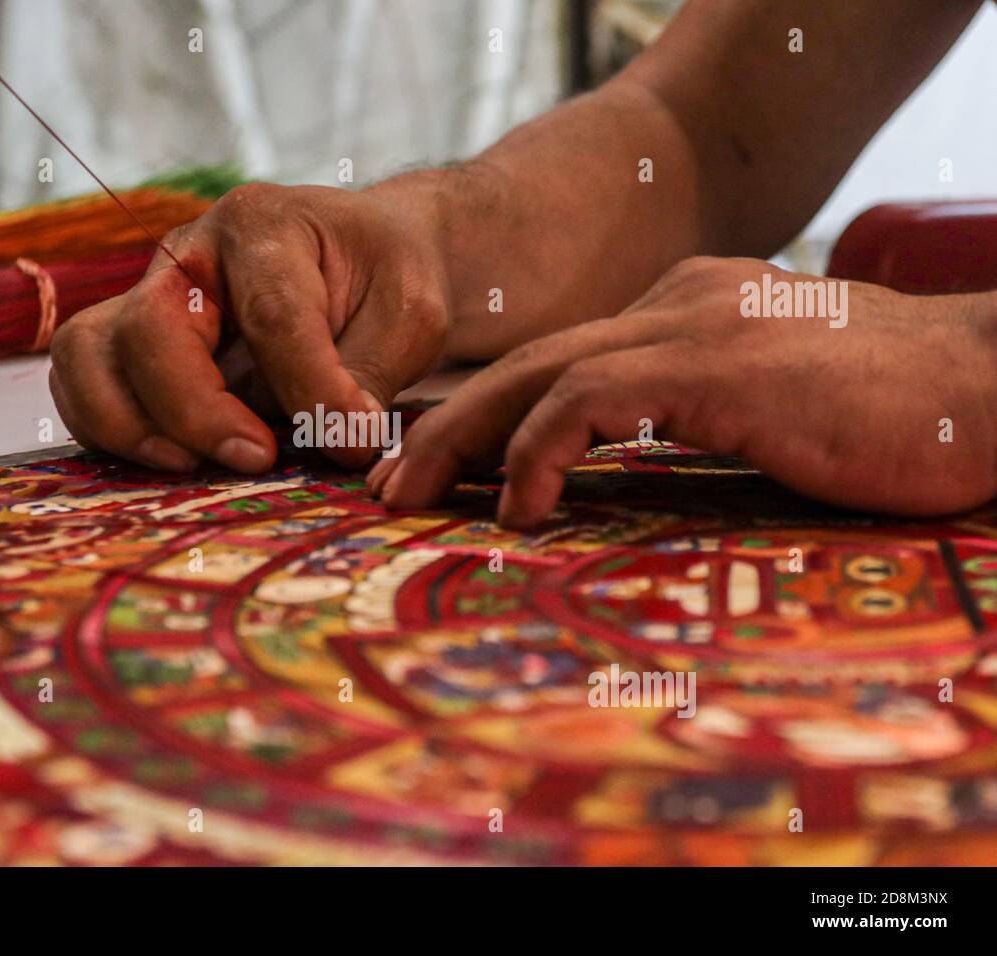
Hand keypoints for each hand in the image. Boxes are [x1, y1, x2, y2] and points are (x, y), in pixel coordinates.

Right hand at [49, 182, 448, 472]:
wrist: (361, 261)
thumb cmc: (384, 278)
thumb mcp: (409, 314)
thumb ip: (371, 375)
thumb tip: (338, 445)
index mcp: (263, 226)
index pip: (270, 314)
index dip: (307, 387)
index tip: (350, 441)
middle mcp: (188, 254)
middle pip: (151, 330)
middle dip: (197, 411)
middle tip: (257, 460)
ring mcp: (148, 298)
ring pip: (86, 355)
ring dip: (126, 424)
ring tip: (190, 468)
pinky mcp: (132, 345)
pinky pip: (85, 386)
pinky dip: (109, 431)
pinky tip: (171, 463)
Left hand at [369, 257, 996, 526]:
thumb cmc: (893, 417)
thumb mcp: (774, 409)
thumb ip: (698, 422)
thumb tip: (628, 480)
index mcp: (686, 313)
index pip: (558, 360)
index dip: (485, 414)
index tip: (439, 470)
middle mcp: (677, 305)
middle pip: (525, 360)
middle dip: (443, 424)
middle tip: (384, 483)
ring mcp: (696, 327)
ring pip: (537, 373)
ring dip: (461, 438)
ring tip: (412, 498)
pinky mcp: (719, 364)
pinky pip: (591, 397)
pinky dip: (538, 450)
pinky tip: (518, 505)